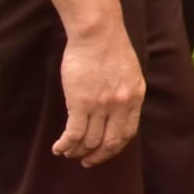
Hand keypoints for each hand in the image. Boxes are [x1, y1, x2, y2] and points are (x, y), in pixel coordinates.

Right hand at [51, 25, 145, 166]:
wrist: (97, 32)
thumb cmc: (110, 47)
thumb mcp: (130, 72)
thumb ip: (126, 92)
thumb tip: (118, 110)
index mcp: (135, 97)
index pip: (128, 133)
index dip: (114, 148)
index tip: (104, 152)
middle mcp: (121, 105)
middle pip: (110, 142)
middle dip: (97, 156)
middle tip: (86, 162)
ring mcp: (101, 105)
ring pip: (89, 141)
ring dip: (77, 152)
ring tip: (68, 153)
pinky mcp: (80, 103)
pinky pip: (73, 134)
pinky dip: (65, 145)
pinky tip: (58, 148)